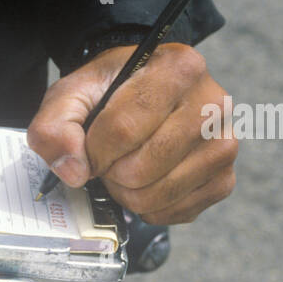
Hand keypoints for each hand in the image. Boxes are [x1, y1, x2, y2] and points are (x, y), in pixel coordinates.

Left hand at [26, 43, 237, 223]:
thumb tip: (74, 172)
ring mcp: (224, 145)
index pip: (123, 129)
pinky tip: (147, 180)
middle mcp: (213, 105)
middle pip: (141, 168)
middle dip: (111, 172)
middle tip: (110, 156)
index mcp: (179, 68)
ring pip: (157, 195)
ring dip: (127, 191)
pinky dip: (149, 207)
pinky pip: (174, 213)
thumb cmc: (110, 92)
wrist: (143, 92)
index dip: (92, 151)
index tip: (87, 149)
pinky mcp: (225, 180)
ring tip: (126, 166)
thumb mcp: (73, 93)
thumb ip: (56, 125)